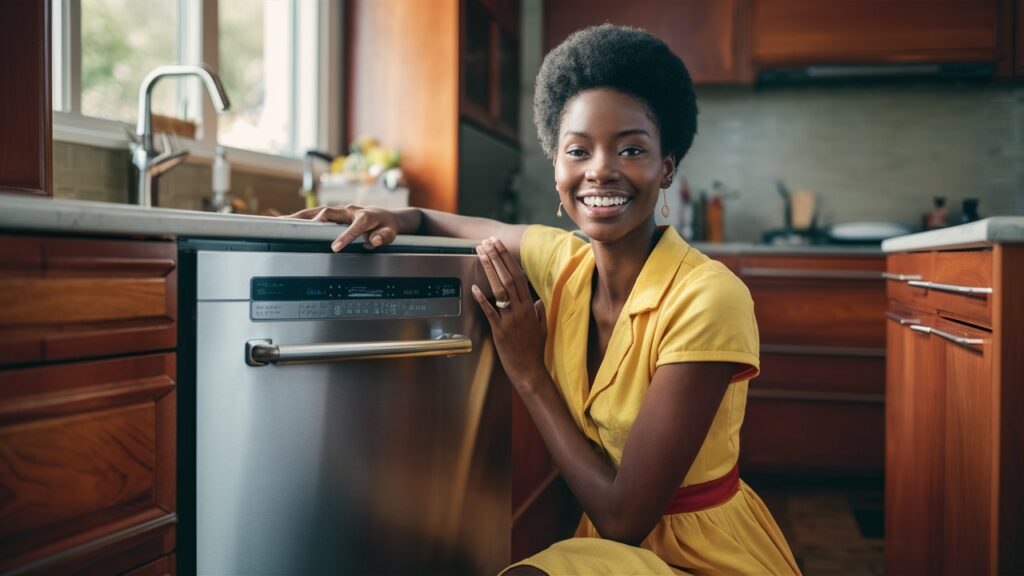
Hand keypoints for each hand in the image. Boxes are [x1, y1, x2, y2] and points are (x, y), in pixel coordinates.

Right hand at [286, 205, 401, 251]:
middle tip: (296, 225)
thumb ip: (384, 237)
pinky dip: (303, 217)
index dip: (345, 237)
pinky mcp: (334, 213)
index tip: (335, 247)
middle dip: (313, 219)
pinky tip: (288, 221)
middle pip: (328, 212)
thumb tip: (375, 241)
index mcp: (364, 217)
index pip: (354, 227)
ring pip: (319, 211)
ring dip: (302, 216)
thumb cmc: (386, 226)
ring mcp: (341, 210)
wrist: (384, 216)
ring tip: (283, 221)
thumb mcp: (390, 233)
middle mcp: (350, 210)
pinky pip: (317, 214)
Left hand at [471, 237, 548, 389]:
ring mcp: (510, 319)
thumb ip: (539, 310)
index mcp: (530, 307)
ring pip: (499, 290)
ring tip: (481, 254)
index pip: (518, 277)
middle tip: (488, 242)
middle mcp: (520, 310)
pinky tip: (474, 287)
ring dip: (490, 270)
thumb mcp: (541, 327)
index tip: (499, 246)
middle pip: (508, 278)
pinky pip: (490, 312)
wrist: (530, 370)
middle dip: (497, 258)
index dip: (508, 259)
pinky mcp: (500, 331)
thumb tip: (537, 298)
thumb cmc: (535, 350)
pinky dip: (482, 299)